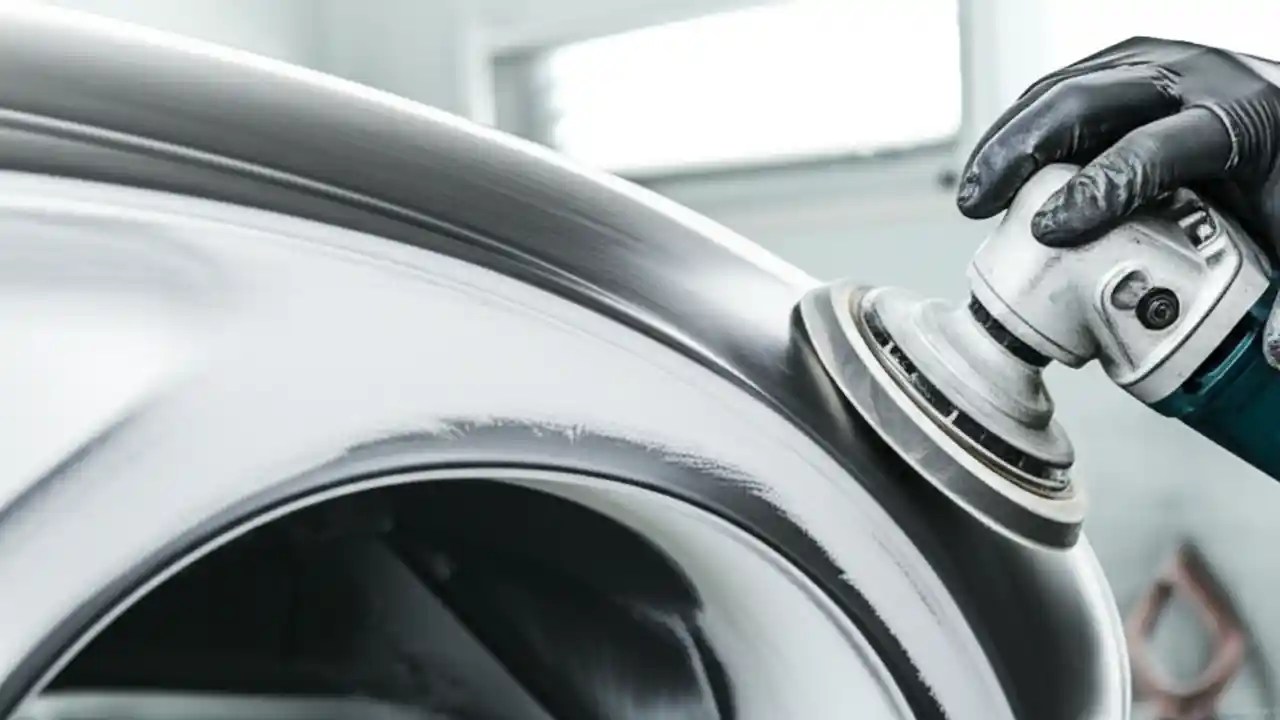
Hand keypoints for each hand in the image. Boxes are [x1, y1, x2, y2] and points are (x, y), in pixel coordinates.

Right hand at [956, 37, 1279, 252]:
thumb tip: (1269, 350)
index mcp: (1242, 117)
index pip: (1153, 148)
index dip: (1097, 188)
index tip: (1050, 230)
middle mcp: (1193, 80)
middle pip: (1089, 101)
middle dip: (1022, 151)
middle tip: (983, 202)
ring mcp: (1153, 69)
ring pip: (1064, 90)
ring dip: (1008, 139)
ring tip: (975, 193)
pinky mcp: (1123, 73)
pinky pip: (1060, 92)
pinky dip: (1019, 129)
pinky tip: (996, 169)